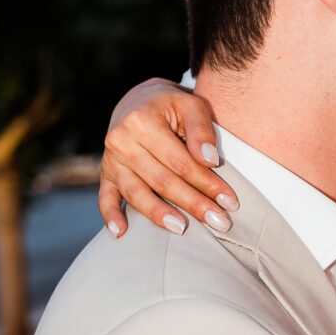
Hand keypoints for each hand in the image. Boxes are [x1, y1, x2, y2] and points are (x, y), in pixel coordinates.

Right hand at [98, 78, 239, 238]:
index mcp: (142, 121)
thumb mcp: (190, 104)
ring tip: (182, 229)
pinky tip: (121, 233)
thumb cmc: (171, 105)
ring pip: (137, 193)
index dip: (207, 183)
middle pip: (162, 180)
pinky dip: (111, 215)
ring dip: (160, 215)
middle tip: (220, 222)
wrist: (139, 101)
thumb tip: (210, 161)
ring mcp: (111, 160)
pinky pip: (105, 197)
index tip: (230, 201)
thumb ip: (202, 129)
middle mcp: (121, 141)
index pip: (180, 161)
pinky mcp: (105, 174)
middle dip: (194, 203)